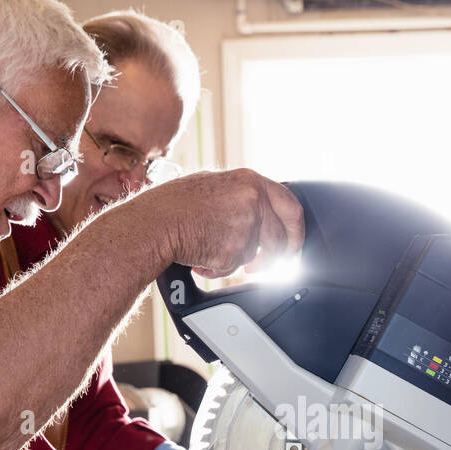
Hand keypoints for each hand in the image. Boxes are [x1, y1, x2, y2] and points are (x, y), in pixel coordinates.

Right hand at [145, 169, 303, 278]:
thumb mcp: (214, 185)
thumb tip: (260, 212)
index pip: (291, 206)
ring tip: (212, 252)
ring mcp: (246, 226)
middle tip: (266, 264)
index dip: (295, 230)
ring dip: (238, 262)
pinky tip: (201, 256)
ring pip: (256, 255)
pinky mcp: (235, 251)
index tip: (291, 242)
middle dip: (277, 256)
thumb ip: (241, 197)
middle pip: (280, 238)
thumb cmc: (172, 205)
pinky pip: (235, 267)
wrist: (155, 223)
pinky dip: (219, 268)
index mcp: (250, 181)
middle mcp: (253, 201)